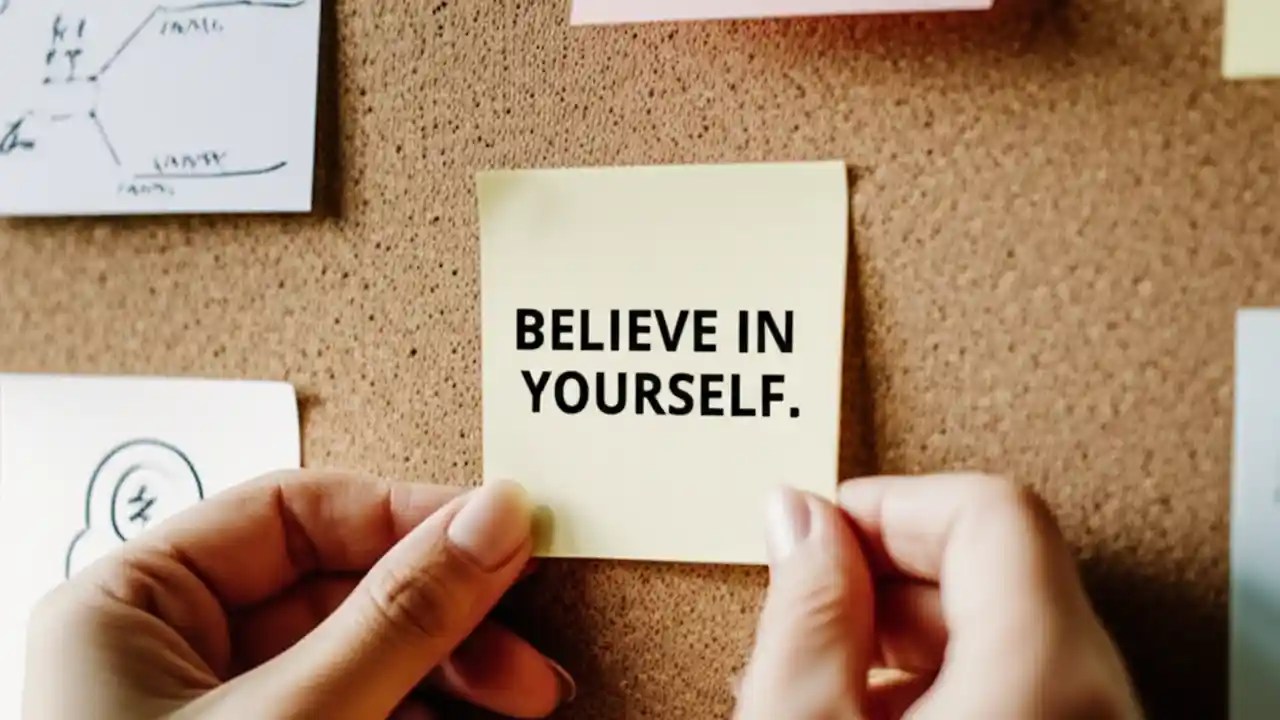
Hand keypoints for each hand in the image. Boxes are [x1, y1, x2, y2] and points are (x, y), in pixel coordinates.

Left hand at [24, 471, 574, 718]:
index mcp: (134, 604)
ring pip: (356, 656)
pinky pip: (353, 715)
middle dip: (445, 616)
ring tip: (523, 701)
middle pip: (337, 587)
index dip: (407, 513)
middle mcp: (170, 652)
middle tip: (523, 648)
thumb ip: (400, 616)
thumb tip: (493, 521)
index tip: (502, 534)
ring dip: (449, 676)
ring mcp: (216, 717)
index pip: (294, 512)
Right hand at [735, 474, 1142, 719]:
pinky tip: (870, 716)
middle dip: (888, 568)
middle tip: (810, 597)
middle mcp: (1094, 703)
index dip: (889, 502)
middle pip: (1002, 568)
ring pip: (1009, 633)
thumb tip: (800, 523)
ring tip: (825, 673)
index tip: (820, 527)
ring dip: (910, 632)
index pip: (990, 511)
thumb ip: (805, 612)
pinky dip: (946, 684)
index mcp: (1044, 676)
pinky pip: (1023, 689)